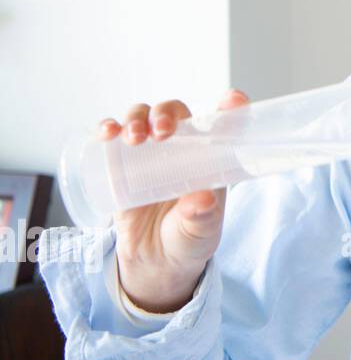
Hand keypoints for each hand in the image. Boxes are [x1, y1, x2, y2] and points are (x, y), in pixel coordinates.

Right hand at [100, 89, 250, 312]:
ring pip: (143, 116)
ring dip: (137, 118)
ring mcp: (149, 152)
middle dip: (166, 113)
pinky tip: (107, 132)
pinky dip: (108, 127)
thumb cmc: (188, 238)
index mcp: (210, 158)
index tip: (233, 99)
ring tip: (135, 138)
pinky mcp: (121, 163)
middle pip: (174, 112)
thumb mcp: (200, 231)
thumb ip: (201, 217)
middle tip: (162, 132)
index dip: (230, 107)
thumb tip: (201, 199)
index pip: (223, 123)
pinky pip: (112, 136)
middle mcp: (181, 148)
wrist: (156, 260)